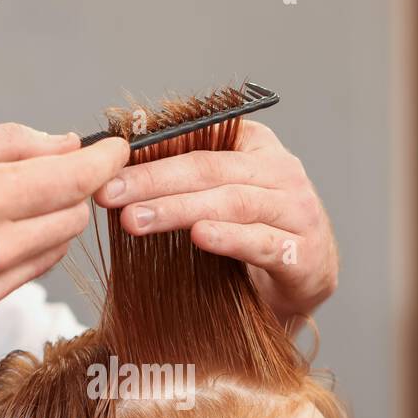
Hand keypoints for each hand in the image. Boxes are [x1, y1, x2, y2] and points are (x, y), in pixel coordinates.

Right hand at [0, 123, 129, 327]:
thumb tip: (65, 145)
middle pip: (74, 215)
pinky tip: (0, 229)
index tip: (116, 147)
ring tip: (19, 197)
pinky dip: (32, 244)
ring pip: (58, 245)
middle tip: (61, 166)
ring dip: (55, 217)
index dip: (104, 161)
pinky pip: (32, 269)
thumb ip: (10, 144)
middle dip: (77, 188)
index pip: (73, 179)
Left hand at [93, 120, 338, 330]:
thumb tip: (120, 164)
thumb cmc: (255, 232)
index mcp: (256, 147)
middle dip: (153, 180)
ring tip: (136, 220)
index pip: (200, 139)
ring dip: (178, 210)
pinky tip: (199, 237)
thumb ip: (184, 177)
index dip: (152, 150)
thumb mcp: (221, 196)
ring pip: (230, 203)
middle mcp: (281, 172)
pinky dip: (228, 239)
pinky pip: (261, 242)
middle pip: (208, 169)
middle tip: (110, 193)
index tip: (108, 166)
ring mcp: (296, 211)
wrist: (308, 277)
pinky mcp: (303, 253)